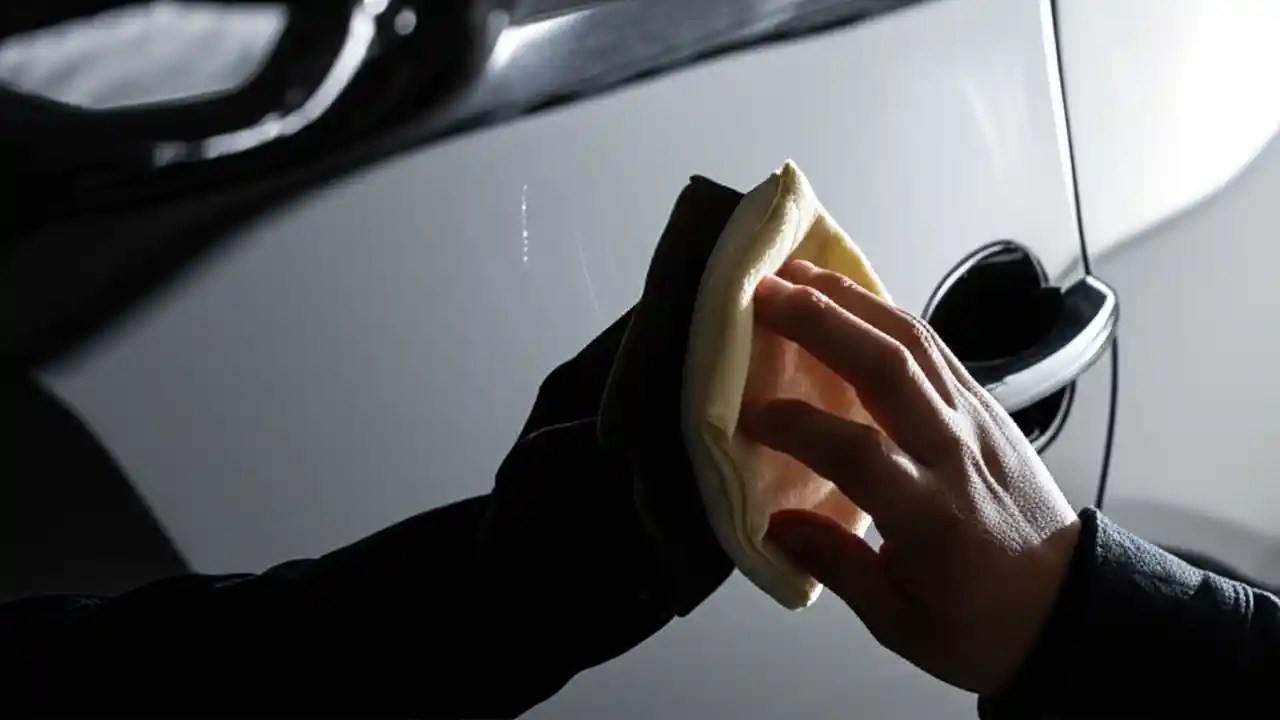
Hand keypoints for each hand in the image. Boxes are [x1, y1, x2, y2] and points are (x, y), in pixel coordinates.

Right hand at [740, 259, 1081, 694]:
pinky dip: (886, 312)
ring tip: (796, 275)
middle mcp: (957, 453)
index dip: (798, 427)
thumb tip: (771, 524)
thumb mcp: (900, 621)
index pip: (859, 453)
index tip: (748, 417)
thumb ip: (835, 565)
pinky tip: (849, 298)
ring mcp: (977, 420)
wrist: (1070, 608)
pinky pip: (933, 345)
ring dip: (851, 299)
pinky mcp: (986, 405)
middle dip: (821, 322)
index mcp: (932, 517)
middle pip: (889, 367)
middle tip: (761, 294)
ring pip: (914, 340)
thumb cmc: (982, 624)